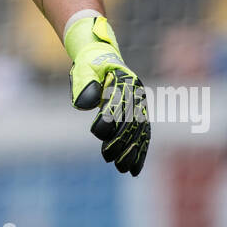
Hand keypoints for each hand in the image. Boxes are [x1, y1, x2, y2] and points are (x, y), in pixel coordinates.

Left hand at [64, 14, 149, 175]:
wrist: (100, 57)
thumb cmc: (89, 64)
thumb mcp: (83, 69)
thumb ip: (84, 84)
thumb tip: (88, 104)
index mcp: (123, 79)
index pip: (118, 102)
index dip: (110, 119)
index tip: (98, 133)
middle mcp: (136, 92)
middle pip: (132, 120)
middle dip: (122, 142)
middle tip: (109, 159)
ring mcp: (140, 104)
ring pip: (140, 131)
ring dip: (132, 152)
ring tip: (123, 169)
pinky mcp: (139, 114)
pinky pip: (142, 135)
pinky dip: (139, 152)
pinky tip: (134, 168)